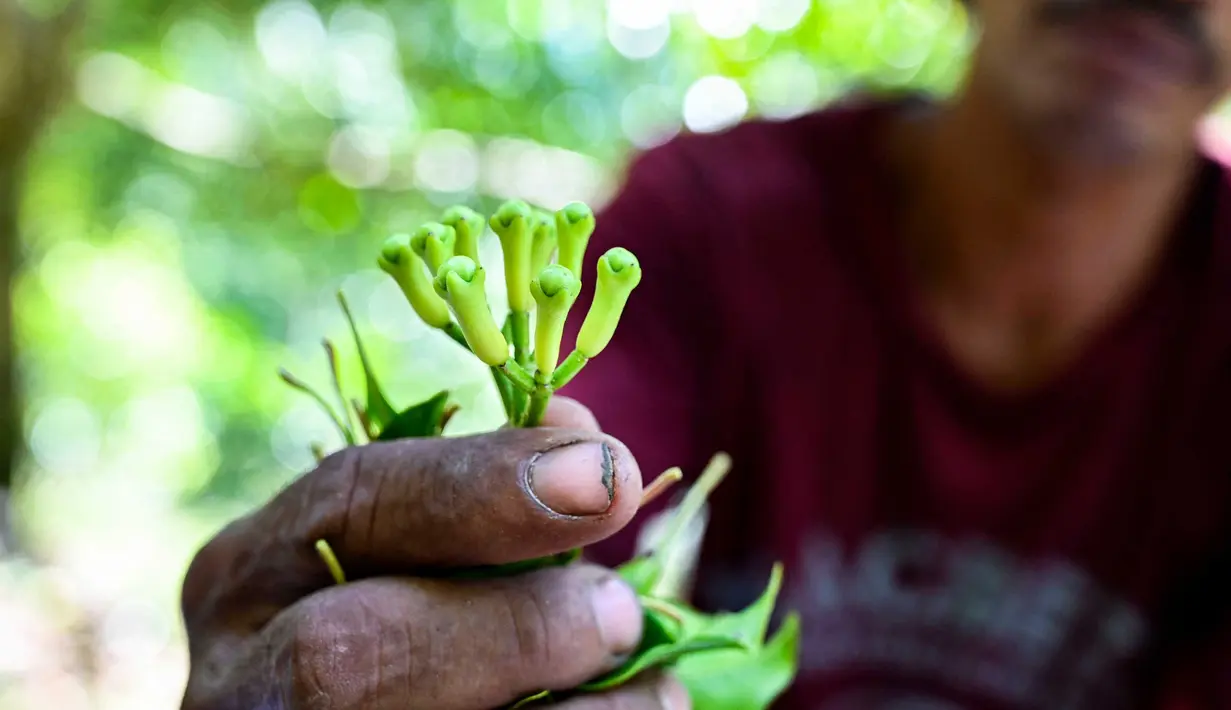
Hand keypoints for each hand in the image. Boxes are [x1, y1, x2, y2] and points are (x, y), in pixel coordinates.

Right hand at [178, 397, 689, 708]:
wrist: (340, 706)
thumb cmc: (385, 624)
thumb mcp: (398, 555)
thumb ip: (474, 503)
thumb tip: (586, 439)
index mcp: (250, 573)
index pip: (352, 501)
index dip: (484, 485)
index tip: (610, 470)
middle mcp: (239, 673)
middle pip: (344, 654)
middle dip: (509, 628)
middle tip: (619, 612)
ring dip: (558, 708)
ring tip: (651, 683)